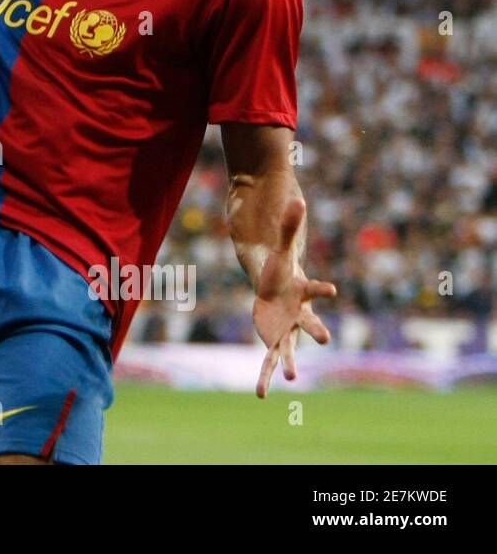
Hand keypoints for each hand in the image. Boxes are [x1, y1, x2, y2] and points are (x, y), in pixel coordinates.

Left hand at [251, 199, 336, 397]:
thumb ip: (290, 226)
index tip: (332, 289)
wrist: (277, 287)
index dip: (321, 288)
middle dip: (315, 329)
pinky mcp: (272, 337)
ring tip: (289, 379)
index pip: (314, 288)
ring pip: (285, 347)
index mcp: (302, 292)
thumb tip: (297, 198)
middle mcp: (297, 313)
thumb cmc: (281, 268)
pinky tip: (261, 394)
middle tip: (325, 340)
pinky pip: (267, 357)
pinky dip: (264, 374)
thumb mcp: (281, 248)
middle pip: (306, 322)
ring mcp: (285, 328)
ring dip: (285, 362)